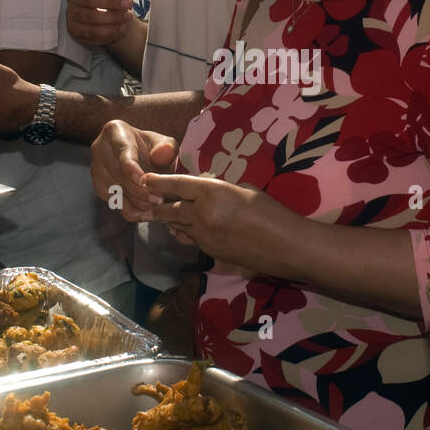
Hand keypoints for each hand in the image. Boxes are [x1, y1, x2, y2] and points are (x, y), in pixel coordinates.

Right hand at [66, 0, 133, 46]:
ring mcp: (72, 14)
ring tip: (128, 16)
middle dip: (109, 1)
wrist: (117, 22)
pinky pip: (90, 32)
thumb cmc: (116, 1)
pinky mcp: (75, 30)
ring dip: (110, 17)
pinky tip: (121, 28)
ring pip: (88, 16)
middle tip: (127, 3)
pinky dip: (108, 31)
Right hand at [89, 120, 177, 220]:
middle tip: (160, 199)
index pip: (122, 152)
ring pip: (116, 191)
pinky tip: (148, 211)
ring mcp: (96, 168)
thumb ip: (167, 147)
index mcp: (115, 131)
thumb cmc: (155, 147)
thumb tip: (163, 153)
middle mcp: (99, 148)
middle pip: (118, 174)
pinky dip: (132, 210)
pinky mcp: (99, 186)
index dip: (132, 168)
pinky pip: (114, 203)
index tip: (144, 180)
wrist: (143, 157)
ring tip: (157, 205)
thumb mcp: (165, 143)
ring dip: (138, 202)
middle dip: (140, 189)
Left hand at [142, 173, 304, 271]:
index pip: (178, 185)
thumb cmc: (271, 212)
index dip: (159, 182)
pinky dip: (184, 231)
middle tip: (145, 201)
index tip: (144, 179)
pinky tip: (181, 229)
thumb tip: (208, 191)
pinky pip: (191, 238)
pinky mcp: (209, 251)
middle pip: (171, 209)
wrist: (284, 246)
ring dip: (169, 220)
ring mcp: (204, 235)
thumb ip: (221, 189)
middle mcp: (202, 214)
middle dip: (157, 205)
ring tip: (158, 215)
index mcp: (212, 193)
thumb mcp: (245, 190)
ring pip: (178, 225)